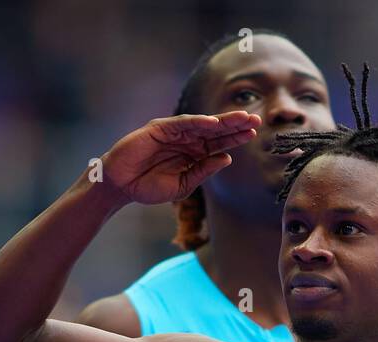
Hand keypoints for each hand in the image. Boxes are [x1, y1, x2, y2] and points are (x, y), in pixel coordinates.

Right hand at [101, 112, 260, 205]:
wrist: (121, 186)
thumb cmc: (147, 187)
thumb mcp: (182, 185)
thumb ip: (203, 171)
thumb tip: (227, 159)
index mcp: (192, 155)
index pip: (218, 144)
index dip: (235, 138)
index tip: (254, 134)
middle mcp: (185, 141)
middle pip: (215, 131)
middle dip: (234, 125)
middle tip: (256, 120)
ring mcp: (173, 133)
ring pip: (202, 124)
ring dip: (222, 121)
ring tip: (241, 118)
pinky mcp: (159, 128)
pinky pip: (181, 124)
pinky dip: (197, 122)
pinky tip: (213, 123)